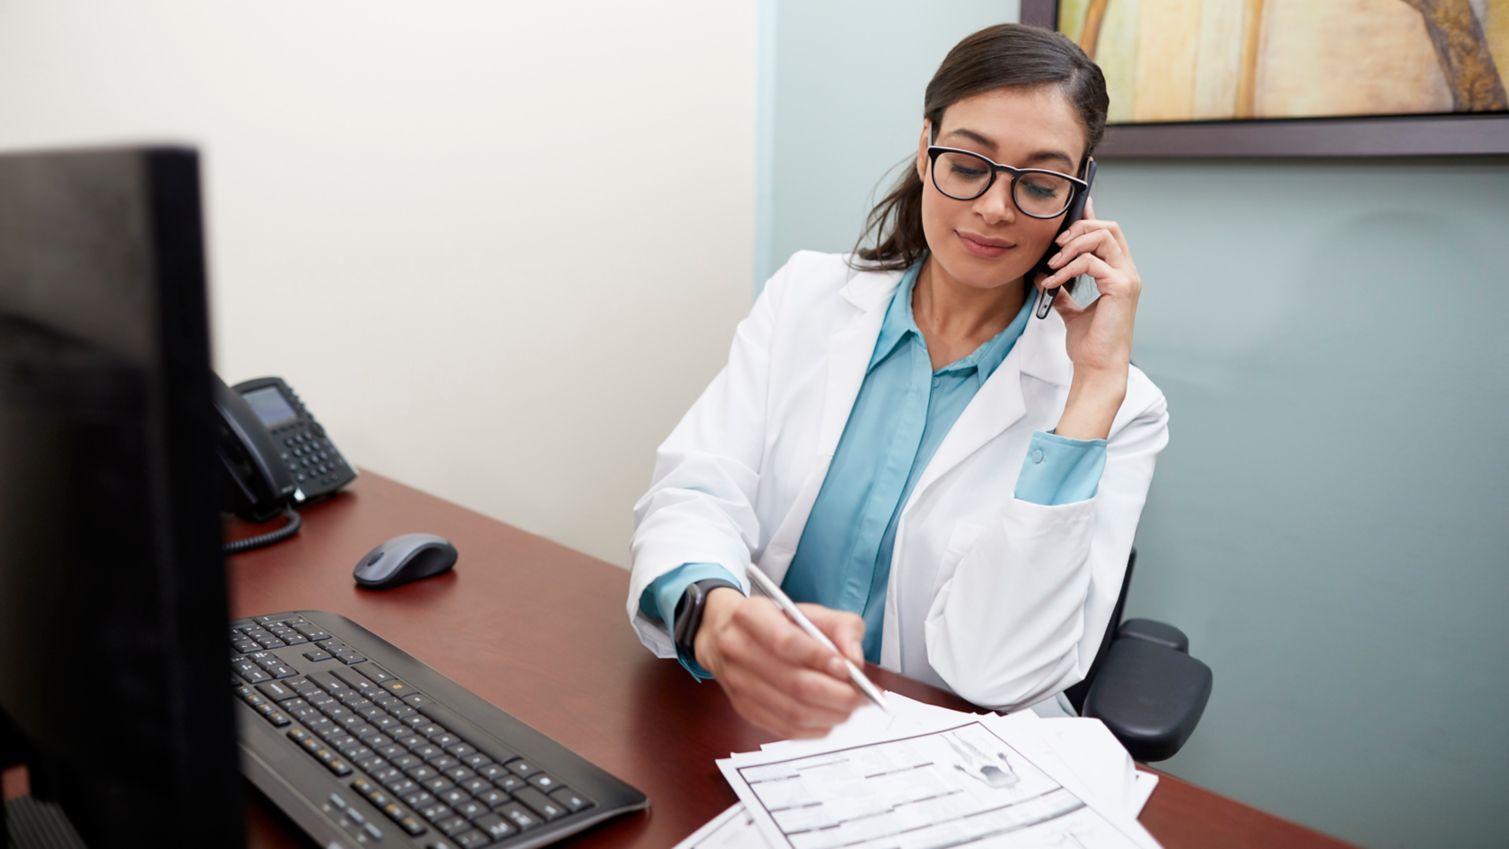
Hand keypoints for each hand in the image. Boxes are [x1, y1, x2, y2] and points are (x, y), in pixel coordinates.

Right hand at [693, 589, 868, 737]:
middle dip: (837, 695)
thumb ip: (840, 627)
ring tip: (851, 706)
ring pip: (792, 711)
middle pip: (794, 683)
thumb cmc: (774, 622)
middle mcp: (738, 650)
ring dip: (831, 714)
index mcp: (751, 617)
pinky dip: (816, 727)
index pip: (787, 643)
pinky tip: (830, 716)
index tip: (850, 669)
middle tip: (862, 696)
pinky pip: (785, 729)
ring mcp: (738, 684)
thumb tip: (855, 661)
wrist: (726, 634)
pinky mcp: (744, 708)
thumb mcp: (809, 611)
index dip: (821, 659)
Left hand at [1035, 198, 1138, 438]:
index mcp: (1118, 274)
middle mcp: (1127, 272)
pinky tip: (1051, 284)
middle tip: (1055, 246)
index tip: (1074, 207)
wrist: (1097, 368)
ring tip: (1052, 266)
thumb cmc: (1089, 344)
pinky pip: (1091, 263)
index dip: (1090, 217)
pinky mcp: (1120, 288)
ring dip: (1072, 246)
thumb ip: (1063, 291)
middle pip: (1109, 227)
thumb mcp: (1071, 311)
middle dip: (1078, 229)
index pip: (1108, 234)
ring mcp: (1127, 278)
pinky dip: (1067, 270)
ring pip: (1103, 237)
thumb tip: (1042, 274)